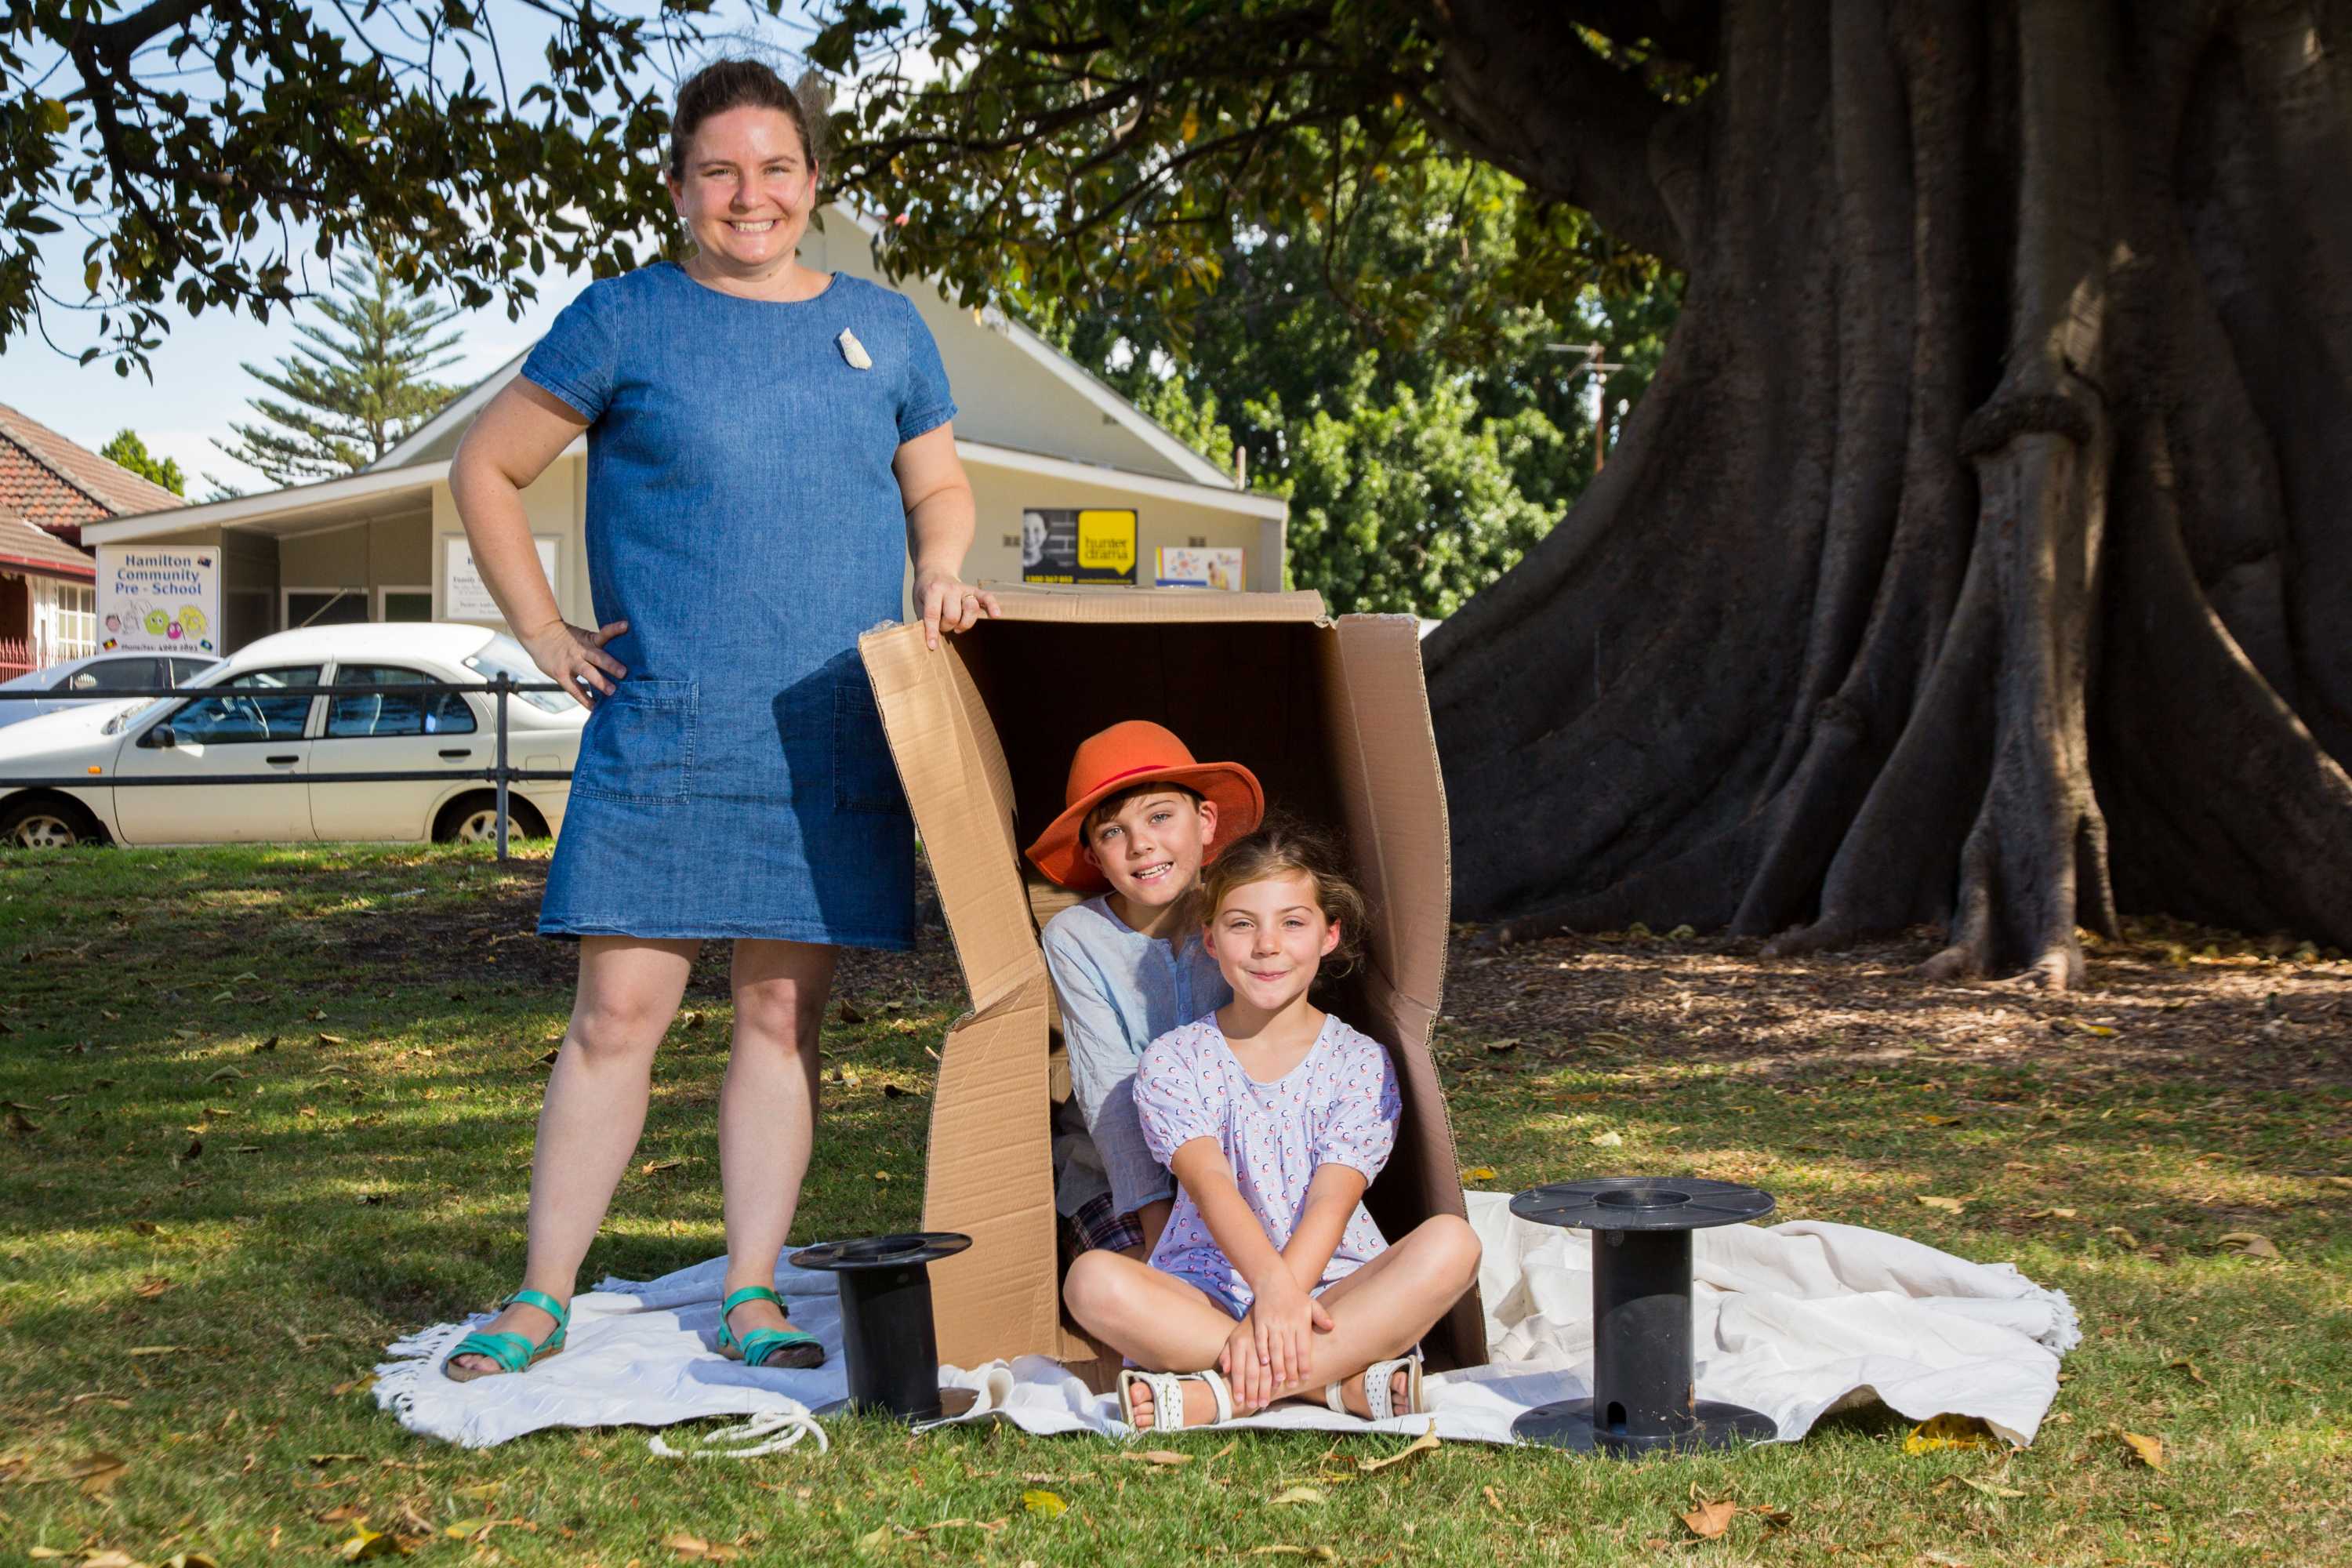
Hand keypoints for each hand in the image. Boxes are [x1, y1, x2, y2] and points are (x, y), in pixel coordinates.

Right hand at [521, 618, 628, 706]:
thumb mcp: (584, 637)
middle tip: (624, 673)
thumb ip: (599, 646)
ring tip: (612, 691)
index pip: (604, 633)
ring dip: (600, 682)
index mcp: (589, 640)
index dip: (615, 629)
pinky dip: (585, 699)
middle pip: (598, 656)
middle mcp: (581, 650)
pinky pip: (574, 689)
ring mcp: (570, 662)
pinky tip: (595, 707)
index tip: (626, 625)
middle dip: (611, 665)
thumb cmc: (567, 638)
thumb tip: (623, 659)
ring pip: (587, 672)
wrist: (540, 634)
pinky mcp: (561, 674)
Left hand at [912, 569, 999, 650]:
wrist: (936, 572)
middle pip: (953, 615)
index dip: (932, 632)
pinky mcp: (975, 590)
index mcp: (933, 590)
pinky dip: (993, 606)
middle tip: (943, 625)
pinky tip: (996, 615)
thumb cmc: (926, 593)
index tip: (932, 646)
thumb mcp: (919, 603)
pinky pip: (987, 597)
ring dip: (964, 624)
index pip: (933, 614)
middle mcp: (950, 588)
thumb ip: (925, 619)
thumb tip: (931, 641)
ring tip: (956, 626)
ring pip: (971, 609)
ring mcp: (964, 589)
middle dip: (947, 626)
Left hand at [1219, 1318, 1272, 1414]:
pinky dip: (1280, 1375)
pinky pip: (1280, 1362)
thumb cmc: (1248, 1328)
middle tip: (1255, 1406)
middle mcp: (1252, 1343)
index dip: (1238, 1386)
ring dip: (1267, 1388)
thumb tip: (1225, 1369)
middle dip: (1253, 1391)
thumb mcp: (1234, 1336)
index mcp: (1238, 1342)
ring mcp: (1267, 1343)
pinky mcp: (1280, 1341)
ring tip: (1266, 1402)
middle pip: (1252, 1372)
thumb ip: (1227, 1352)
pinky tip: (1280, 1386)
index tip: (1239, 1402)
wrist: (1267, 1305)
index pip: (1238, 1369)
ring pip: (1267, 1370)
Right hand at [1242, 1271, 1331, 1395]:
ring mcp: (1272, 1323)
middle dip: (1291, 1370)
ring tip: (1278, 1381)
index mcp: (1301, 1321)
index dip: (1305, 1364)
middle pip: (1289, 1352)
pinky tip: (1263, 1363)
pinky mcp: (1260, 1322)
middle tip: (1291, 1385)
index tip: (1306, 1377)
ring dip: (1276, 1365)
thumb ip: (1321, 1316)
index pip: (1304, 1347)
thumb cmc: (1295, 1297)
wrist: (1274, 1282)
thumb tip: (1332, 1326)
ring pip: (1275, 1348)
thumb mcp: (1311, 1304)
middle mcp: (1287, 1324)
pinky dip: (1261, 1351)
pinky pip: (1260, 1339)